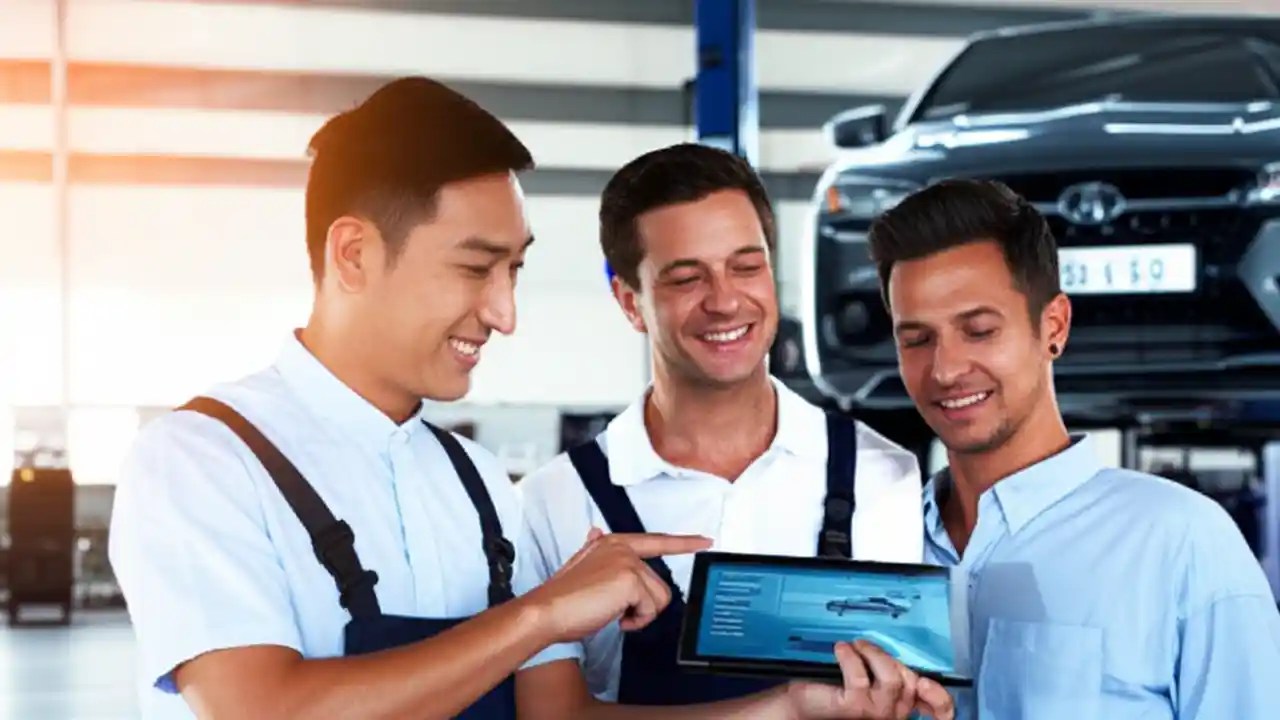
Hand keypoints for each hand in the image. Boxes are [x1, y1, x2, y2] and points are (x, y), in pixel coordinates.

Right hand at [524, 528, 711, 643]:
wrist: (546, 611)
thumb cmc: (564, 598)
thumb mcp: (583, 568)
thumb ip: (596, 552)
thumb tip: (595, 533)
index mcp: (613, 543)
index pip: (656, 541)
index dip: (683, 542)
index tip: (705, 540)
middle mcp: (622, 547)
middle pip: (659, 584)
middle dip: (642, 606)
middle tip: (615, 611)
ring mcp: (627, 562)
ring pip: (658, 598)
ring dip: (639, 615)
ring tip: (612, 613)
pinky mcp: (630, 579)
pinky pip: (650, 609)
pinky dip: (636, 621)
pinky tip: (614, 618)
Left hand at [783, 640, 954, 719]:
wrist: (798, 712)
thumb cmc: (829, 701)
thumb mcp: (867, 691)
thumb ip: (889, 681)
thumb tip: (902, 663)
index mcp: (898, 713)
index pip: (938, 712)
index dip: (941, 699)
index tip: (926, 682)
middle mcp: (890, 718)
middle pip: (912, 684)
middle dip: (892, 660)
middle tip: (869, 651)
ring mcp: (875, 715)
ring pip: (893, 677)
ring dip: (875, 654)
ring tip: (857, 647)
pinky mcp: (855, 707)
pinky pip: (861, 674)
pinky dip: (850, 656)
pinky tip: (841, 650)